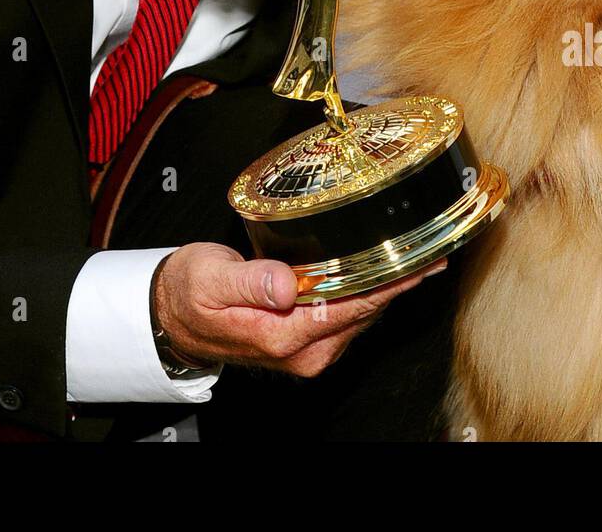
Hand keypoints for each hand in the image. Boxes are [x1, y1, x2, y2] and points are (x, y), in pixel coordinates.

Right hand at [151, 242, 447, 377]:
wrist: (170, 315)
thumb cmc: (188, 293)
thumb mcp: (210, 280)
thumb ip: (249, 282)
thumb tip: (287, 284)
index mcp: (281, 335)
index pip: (350, 305)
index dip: (389, 283)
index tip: (418, 264)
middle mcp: (300, 349)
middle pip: (363, 311)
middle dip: (398, 282)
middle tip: (431, 252)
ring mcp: (304, 348)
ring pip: (358, 314)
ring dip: (386, 286)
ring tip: (415, 257)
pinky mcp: (304, 339)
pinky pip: (345, 314)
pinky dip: (366, 291)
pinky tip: (380, 272)